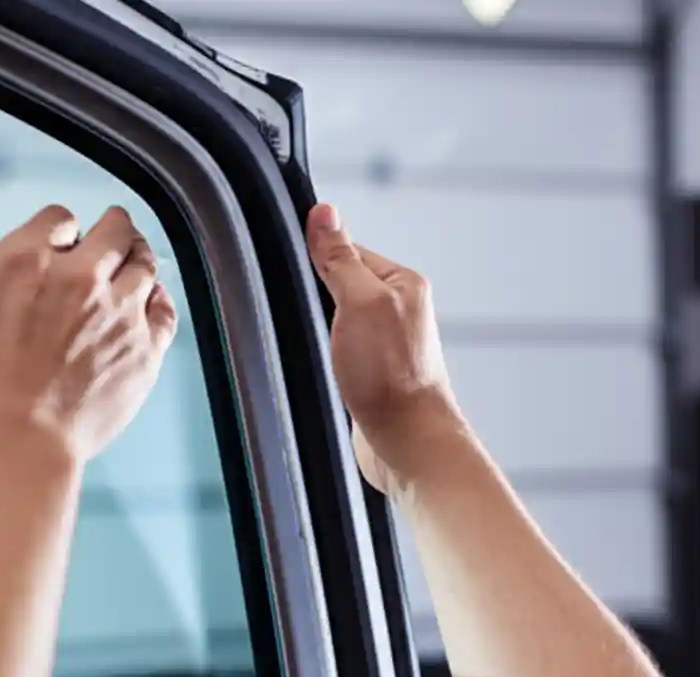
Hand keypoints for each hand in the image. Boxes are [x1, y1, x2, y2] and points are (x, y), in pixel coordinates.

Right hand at [0, 179, 176, 465]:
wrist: (8, 442)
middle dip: (110, 229)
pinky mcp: (142, 351)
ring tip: (131, 259)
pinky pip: (165, 311)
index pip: (58, 219)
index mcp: (28, 258)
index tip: (57, 240)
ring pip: (144, 266)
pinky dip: (160, 299)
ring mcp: (118, 314)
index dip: (58, 227)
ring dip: (138, 257)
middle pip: (113, 232)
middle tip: (109, 233)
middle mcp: (81, 278)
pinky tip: (151, 301)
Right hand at [305, 203, 463, 494]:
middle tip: (299, 311)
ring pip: (333, 319)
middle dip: (313, 296)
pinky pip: (336, 349)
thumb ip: (340, 258)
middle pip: (337, 284)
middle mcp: (395, 310)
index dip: (317, 258)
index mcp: (401, 283)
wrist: (406, 443)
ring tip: (311, 343)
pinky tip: (316, 363)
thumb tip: (323, 212)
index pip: (348, 249)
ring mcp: (382, 343)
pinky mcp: (369, 372)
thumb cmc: (392, 377)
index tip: (293, 271)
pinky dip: (321, 354)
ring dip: (316, 329)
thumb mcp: (360, 303)